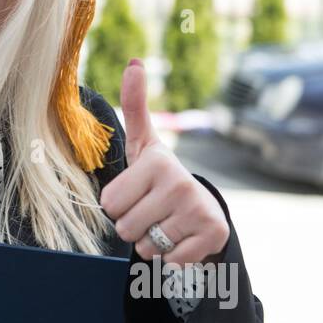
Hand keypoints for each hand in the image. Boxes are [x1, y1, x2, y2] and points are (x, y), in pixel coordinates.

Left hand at [98, 59, 228, 265]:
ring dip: (151, 241)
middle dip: (133, 224)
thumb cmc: (161, 175)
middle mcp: (181, 183)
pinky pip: (170, 261)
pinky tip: (182, 238)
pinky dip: (172, 256)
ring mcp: (199, 210)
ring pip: (146, 247)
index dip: (118, 204)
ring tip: (166, 223)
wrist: (203, 205)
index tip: (136, 193)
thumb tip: (134, 61)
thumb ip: (134, 105)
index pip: (109, 204)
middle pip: (125, 227)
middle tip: (152, 210)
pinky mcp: (213, 236)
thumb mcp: (145, 143)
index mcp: (158, 162)